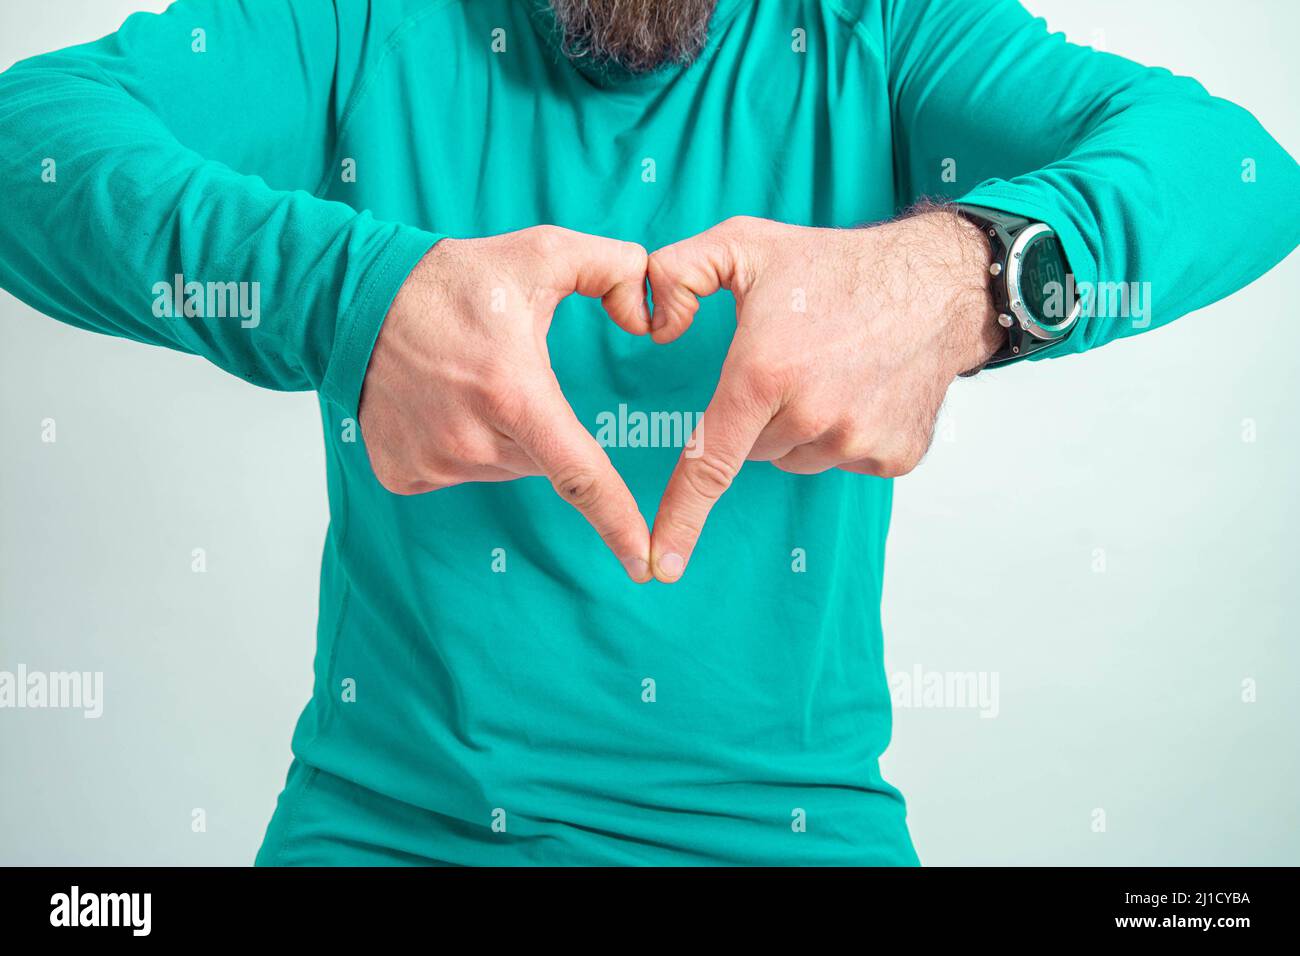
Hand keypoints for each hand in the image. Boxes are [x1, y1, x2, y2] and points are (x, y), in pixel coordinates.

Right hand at [359, 225, 654, 581]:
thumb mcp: (542, 253)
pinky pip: (456, 473)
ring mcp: (432, 462)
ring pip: (501, 468)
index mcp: (513, 394)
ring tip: (463, 382)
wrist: (355, 300)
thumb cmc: (455, 280)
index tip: (644, 564)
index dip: (617, 522)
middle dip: (538, 422)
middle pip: (541, 459)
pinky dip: (457, 445)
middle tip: (501, 371)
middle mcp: (471, 439)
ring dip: (498, 434)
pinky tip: (434, 404)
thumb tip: (650, 318)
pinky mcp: (403, 475)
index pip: (579, 475)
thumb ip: (614, 269)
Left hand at [645, 211, 1002, 582]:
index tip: (661, 566)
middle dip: (758, 415)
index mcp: (763, 375)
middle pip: (752, 449)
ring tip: (831, 371)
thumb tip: (653, 328)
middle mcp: (811, 416)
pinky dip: (842, 433)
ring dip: (800, 426)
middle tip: (792, 362)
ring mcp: (857, 441)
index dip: (680, 518)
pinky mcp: (892, 457)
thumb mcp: (743, 244)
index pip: (708, 464)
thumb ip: (675, 274)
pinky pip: (841, 461)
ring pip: (795, 457)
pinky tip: (862, 388)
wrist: (937, 285)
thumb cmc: (833, 266)